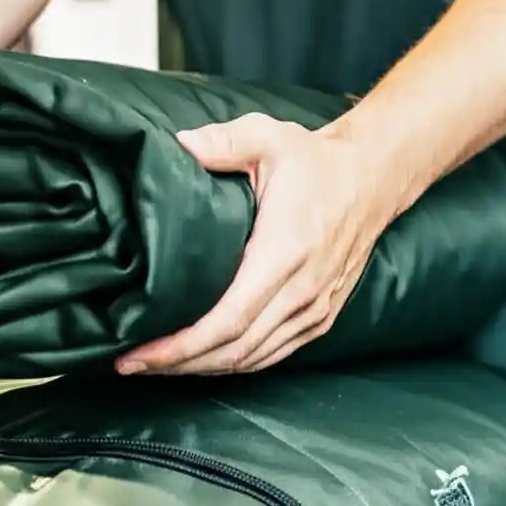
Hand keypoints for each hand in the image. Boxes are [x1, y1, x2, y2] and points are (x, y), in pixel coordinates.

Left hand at [114, 113, 403, 375]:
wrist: (373, 179)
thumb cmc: (317, 162)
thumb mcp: (268, 137)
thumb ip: (222, 141)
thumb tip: (177, 147)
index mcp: (285, 252)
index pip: (229, 319)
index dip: (182, 345)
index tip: (141, 353)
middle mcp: (303, 290)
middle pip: (235, 349)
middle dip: (179, 364)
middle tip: (132, 364)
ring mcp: (315, 308)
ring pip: (253, 359)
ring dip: (203, 369)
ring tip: (158, 367)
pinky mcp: (321, 316)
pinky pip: (274, 354)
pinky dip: (235, 364)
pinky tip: (203, 362)